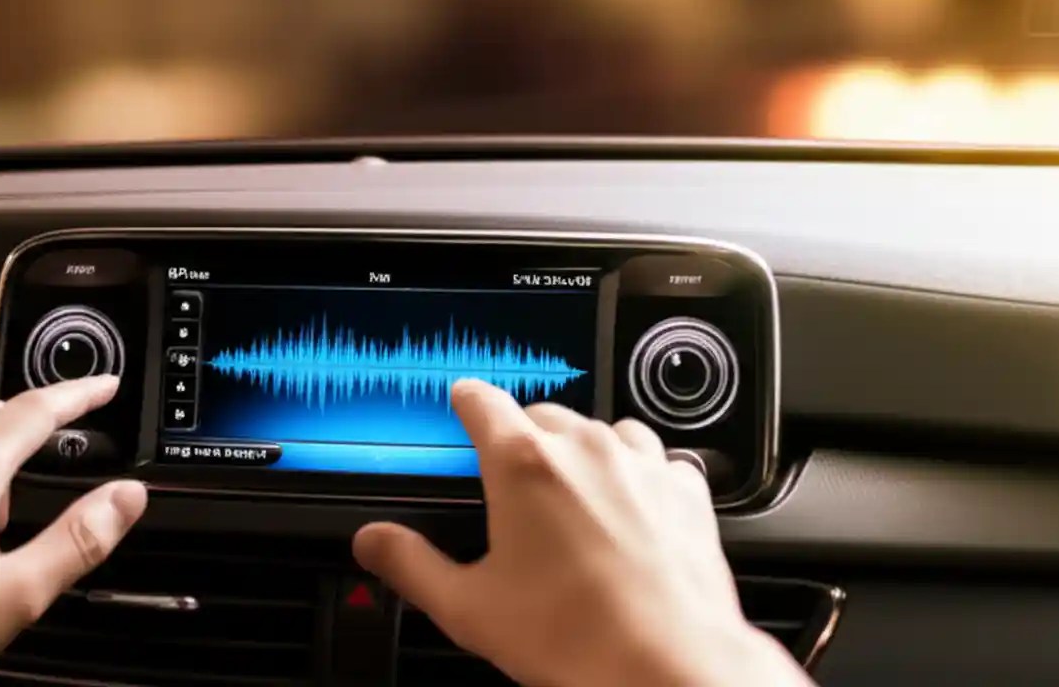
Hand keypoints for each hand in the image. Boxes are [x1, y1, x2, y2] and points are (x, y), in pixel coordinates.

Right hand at [354, 379, 809, 686]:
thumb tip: (374, 542)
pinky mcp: (684, 489)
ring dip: (583, 452)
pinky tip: (633, 507)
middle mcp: (584, 449)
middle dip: (522, 438)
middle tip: (513, 485)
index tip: (463, 402)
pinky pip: (658, 459)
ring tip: (572, 497)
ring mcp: (640, 464)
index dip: (466, 400)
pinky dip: (640, 474)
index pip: (482, 401)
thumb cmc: (574, 638)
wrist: (667, 668)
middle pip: (541, 414)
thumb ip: (411, 565)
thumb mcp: (469, 607)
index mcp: (522, 465)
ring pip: (602, 431)